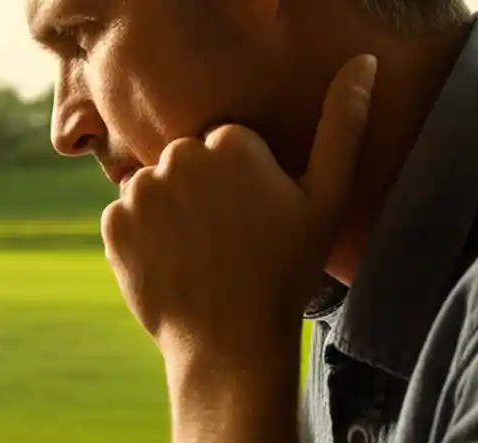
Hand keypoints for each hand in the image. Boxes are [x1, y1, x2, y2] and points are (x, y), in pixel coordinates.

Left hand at [101, 55, 377, 367]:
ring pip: (154, 187)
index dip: (243, 185)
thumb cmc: (286, 274)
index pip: (227, 145)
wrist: (230, 345)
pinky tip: (171, 265)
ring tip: (201, 256)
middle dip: (203, 193)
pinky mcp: (113, 226)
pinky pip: (125, 218)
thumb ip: (344, 124)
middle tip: (229, 243)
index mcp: (230, 143)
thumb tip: (364, 62)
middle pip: (186, 161)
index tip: (255, 222)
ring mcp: (140, 192)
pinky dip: (142, 238)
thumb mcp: (328, 199)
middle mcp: (178, 157)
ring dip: (171, 213)